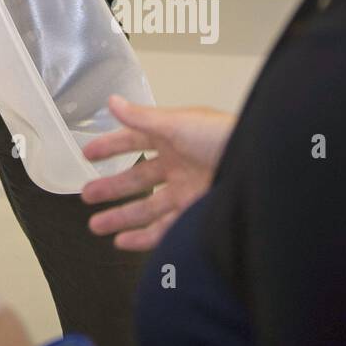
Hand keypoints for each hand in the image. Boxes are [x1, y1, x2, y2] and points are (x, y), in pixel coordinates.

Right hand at [80, 96, 234, 250]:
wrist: (259, 165)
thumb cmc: (220, 136)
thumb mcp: (176, 123)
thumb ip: (141, 117)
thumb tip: (112, 102)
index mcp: (171, 138)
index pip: (133, 141)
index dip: (110, 146)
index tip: (87, 154)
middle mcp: (177, 165)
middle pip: (137, 179)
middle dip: (111, 188)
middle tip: (85, 195)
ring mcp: (186, 191)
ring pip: (146, 208)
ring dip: (121, 217)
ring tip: (97, 226)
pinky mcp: (194, 215)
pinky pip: (164, 229)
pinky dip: (143, 238)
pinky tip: (124, 242)